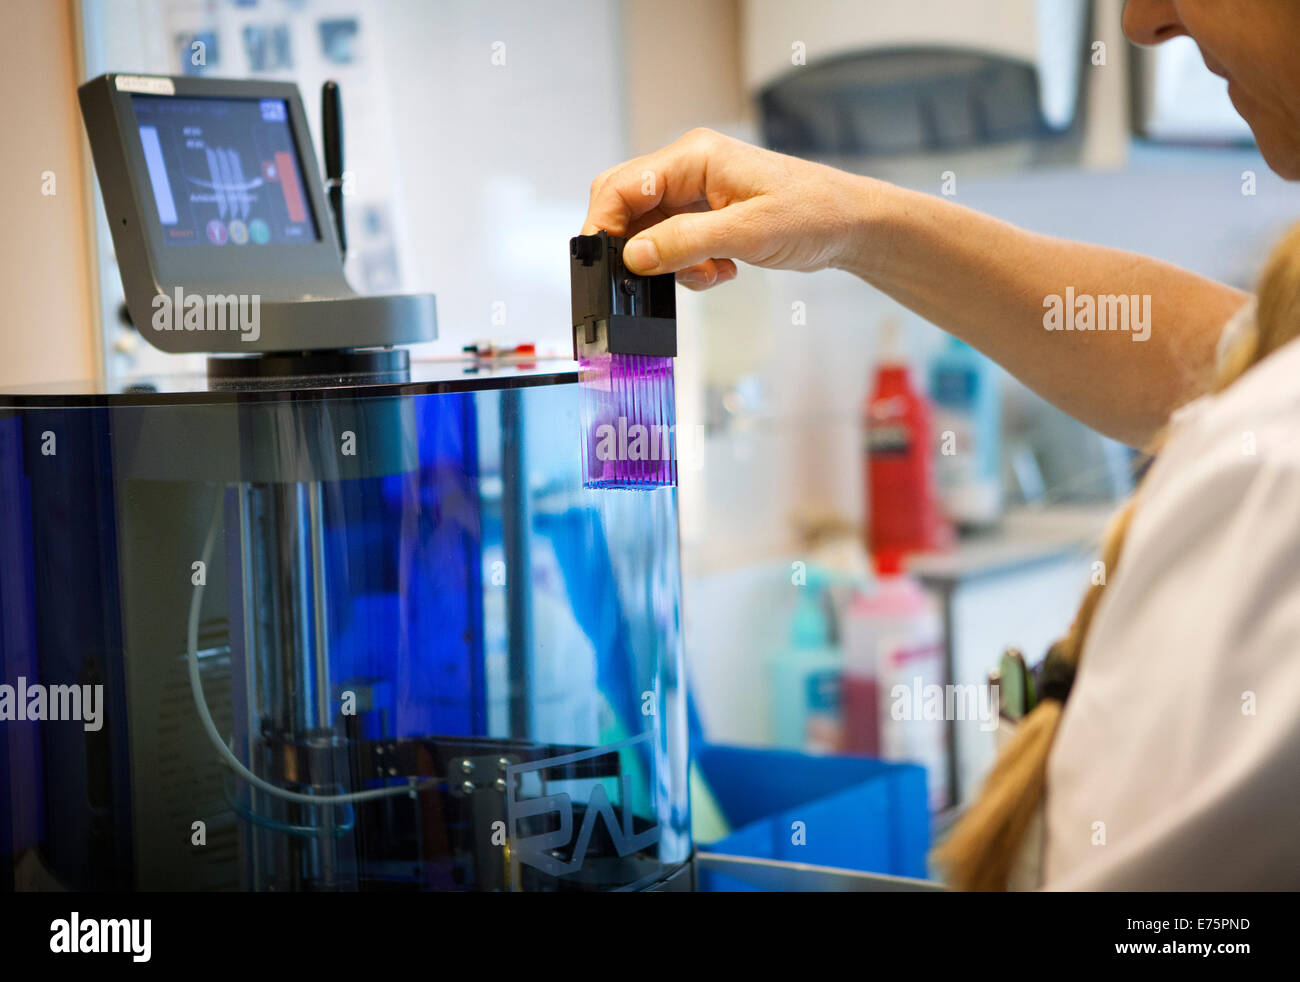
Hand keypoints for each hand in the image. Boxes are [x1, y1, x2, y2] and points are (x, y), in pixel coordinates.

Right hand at [581, 128, 876, 289]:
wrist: (851, 226)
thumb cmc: (813, 213)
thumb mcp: (747, 232)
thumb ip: (685, 242)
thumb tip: (634, 257)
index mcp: (694, 156)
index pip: (622, 186)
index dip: (605, 225)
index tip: (604, 265)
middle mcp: (689, 169)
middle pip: (628, 207)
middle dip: (635, 248)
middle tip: (653, 277)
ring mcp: (697, 194)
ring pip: (651, 233)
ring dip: (670, 262)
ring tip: (710, 271)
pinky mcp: (707, 218)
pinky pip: (674, 246)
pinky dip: (690, 267)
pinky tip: (722, 270)